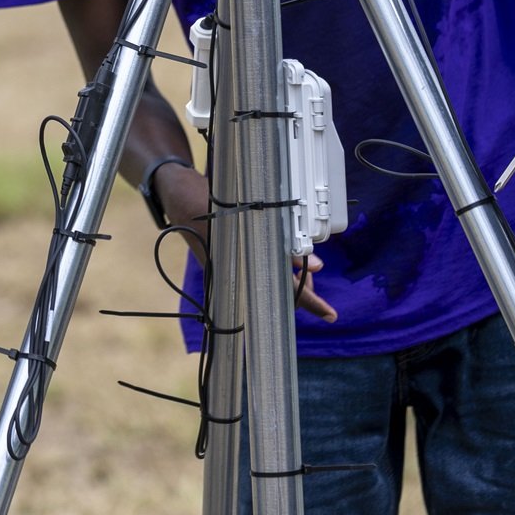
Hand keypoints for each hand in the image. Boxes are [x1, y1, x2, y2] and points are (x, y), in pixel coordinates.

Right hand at [156, 163, 336, 321]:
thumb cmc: (216, 207)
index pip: (288, 293)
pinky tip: (281, 256)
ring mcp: (237, 272)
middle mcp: (243, 277)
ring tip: (299, 262)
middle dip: (301, 284)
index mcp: (248, 271)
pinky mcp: (233, 266)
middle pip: (283, 291)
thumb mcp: (258, 223)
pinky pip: (261, 273)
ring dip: (289, 274)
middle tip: (313, 269)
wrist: (183, 199)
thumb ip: (287, 250)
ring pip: (273, 282)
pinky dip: (275, 267)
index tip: (331, 315)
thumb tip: (316, 266)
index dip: (313, 304)